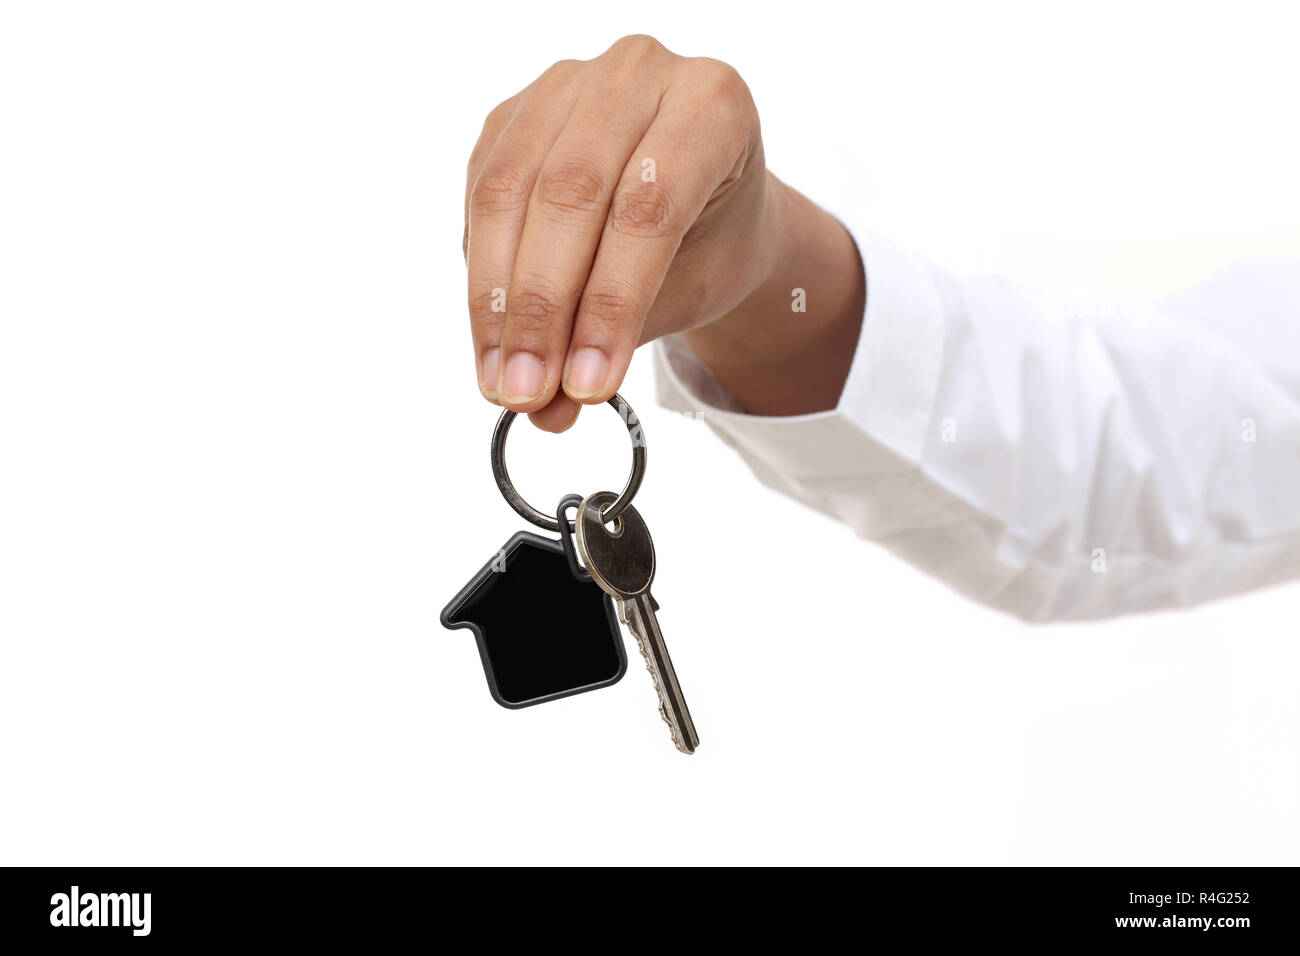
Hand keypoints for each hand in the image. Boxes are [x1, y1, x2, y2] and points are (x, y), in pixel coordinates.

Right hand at [464, 35, 864, 429]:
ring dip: (495, 300)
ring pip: (510, 191)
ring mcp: (569, 82)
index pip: (649, 207)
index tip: (585, 384)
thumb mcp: (692, 291)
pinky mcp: (514, 112)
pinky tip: (490, 331)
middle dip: (541, 310)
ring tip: (500, 380)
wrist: (705, 202)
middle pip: (571, 194)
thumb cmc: (711, 239)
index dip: (610, 304)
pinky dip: (482, 272)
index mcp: (712, 101)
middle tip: (527, 393)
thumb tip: (548, 410)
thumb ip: (624, 339)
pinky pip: (482, 194)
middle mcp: (639, 71)